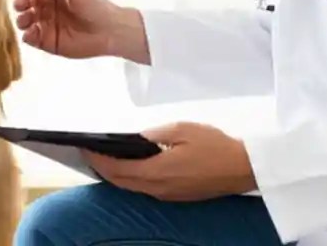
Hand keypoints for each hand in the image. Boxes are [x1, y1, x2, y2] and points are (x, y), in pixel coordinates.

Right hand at [8, 0, 146, 61]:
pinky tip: (31, 33)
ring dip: (21, 19)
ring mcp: (47, 25)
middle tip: (20, 5)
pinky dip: (27, 35)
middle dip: (20, 3)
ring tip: (26, 20)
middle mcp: (47, 8)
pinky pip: (31, 38)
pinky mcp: (48, 42)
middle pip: (25, 4)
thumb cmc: (95, 6)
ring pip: (25, 21)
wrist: (111, 32)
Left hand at [84, 122, 256, 201]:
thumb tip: (137, 137)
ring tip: (105, 157)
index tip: (83, 148)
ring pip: (132, 187)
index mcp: (157, 171)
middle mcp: (159, 188)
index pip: (116, 169)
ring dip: (116, 175)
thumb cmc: (216, 146)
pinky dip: (132, 178)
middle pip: (120, 182)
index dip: (97, 159)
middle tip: (89, 153)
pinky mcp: (177, 196)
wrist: (243, 168)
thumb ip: (154, 133)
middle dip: (101, 168)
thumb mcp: (182, 129)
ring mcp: (168, 194)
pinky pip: (146, 189)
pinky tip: (132, 166)